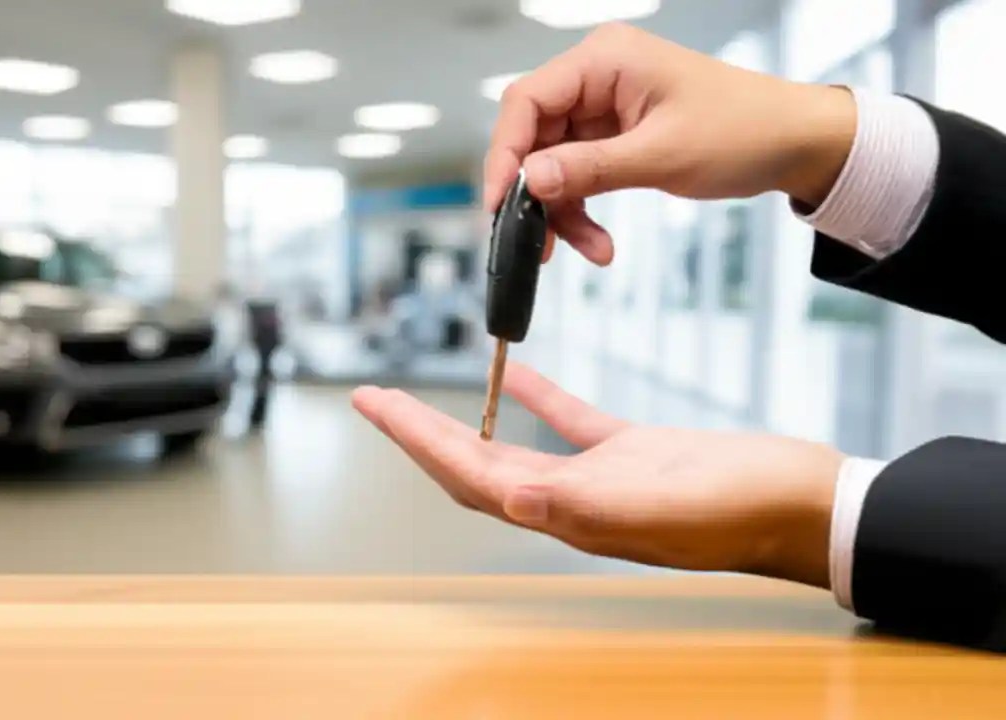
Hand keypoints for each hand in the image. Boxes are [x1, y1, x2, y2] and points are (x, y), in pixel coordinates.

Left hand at [352, 362, 842, 588]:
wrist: (805, 507)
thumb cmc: (743, 511)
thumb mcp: (658, 506)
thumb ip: (583, 505)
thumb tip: (510, 498)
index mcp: (568, 513)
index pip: (470, 475)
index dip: (419, 440)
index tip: (377, 405)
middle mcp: (572, 500)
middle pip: (472, 463)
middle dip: (419, 431)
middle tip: (374, 398)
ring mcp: (602, 476)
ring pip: (512, 444)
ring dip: (464, 419)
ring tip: (421, 396)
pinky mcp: (634, 452)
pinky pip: (570, 420)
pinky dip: (538, 397)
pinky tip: (517, 374)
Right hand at [486, 23, 856, 265]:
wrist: (795, 143)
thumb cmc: (744, 130)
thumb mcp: (661, 156)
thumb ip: (588, 168)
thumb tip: (527, 181)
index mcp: (605, 59)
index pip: (526, 101)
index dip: (504, 154)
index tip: (499, 203)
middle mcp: (597, 76)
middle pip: (534, 137)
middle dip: (537, 195)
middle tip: (537, 243)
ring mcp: (604, 106)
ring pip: (553, 164)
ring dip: (563, 212)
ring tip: (590, 250)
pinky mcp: (614, 135)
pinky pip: (578, 175)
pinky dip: (583, 210)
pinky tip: (599, 243)